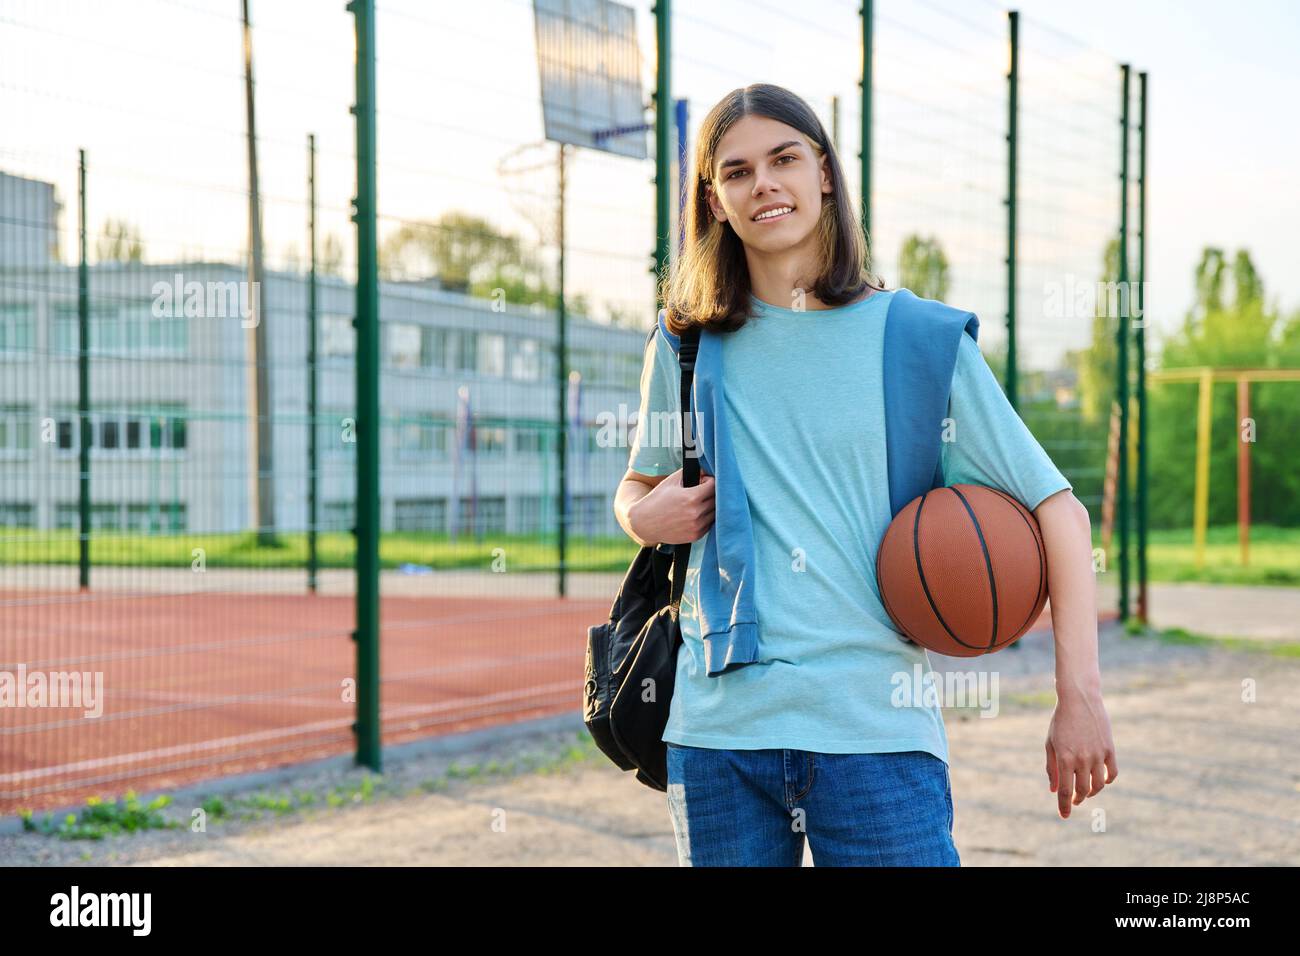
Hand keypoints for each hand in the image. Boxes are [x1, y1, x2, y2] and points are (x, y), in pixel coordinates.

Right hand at [629, 468, 714, 545]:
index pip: (714, 485)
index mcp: (691, 497)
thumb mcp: (671, 482)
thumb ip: (689, 473)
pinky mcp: (695, 535)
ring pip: (715, 513)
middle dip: (712, 492)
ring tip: (699, 502)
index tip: (705, 480)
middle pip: (717, 499)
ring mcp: (697, 526)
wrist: (644, 523)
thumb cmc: (657, 500)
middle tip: (703, 490)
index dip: (710, 480)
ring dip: (711, 506)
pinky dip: (707, 517)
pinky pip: (710, 524)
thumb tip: (705, 469)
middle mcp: (696, 513)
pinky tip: (696, 513)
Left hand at [1045, 685, 1116, 818]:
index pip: (1065, 791)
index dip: (1064, 806)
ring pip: (1098, 785)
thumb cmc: (1060, 721)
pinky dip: (1107, 781)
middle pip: (1082, 791)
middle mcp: (1082, 759)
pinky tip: (1100, 780)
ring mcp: (1098, 755)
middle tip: (1074, 800)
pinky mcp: (1110, 749)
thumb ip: (1052, 768)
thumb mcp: (1050, 743)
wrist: (1079, 699)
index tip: (1064, 815)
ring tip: (1085, 791)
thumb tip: (1053, 791)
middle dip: (1077, 799)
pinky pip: (1112, 773)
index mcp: (1064, 758)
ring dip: (1091, 792)